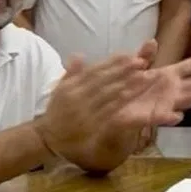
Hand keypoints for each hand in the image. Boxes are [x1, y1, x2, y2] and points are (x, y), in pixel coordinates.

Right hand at [36, 51, 152, 157]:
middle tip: (141, 62)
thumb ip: (70, 73)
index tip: (128, 55)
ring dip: (127, 85)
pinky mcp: (91, 125)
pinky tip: (133, 95)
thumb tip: (79, 55)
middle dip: (123, 71)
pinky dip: (121, 102)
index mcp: (70, 86)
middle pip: (103, 81)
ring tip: (143, 76)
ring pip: (108, 95)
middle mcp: (77, 96)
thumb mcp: (59, 90)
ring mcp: (84, 111)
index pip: (94, 71)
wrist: (48, 137)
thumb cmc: (56, 112)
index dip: (112, 62)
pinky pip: (108, 111)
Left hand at [110, 46, 190, 128]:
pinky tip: (177, 115)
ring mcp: (165, 103)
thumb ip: (145, 55)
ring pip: (184, 100)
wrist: (110, 103)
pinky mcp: (153, 116)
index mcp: (169, 74)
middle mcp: (172, 89)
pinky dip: (171, 117)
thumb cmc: (127, 83)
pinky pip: (164, 117)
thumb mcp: (134, 65)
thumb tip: (152, 41)